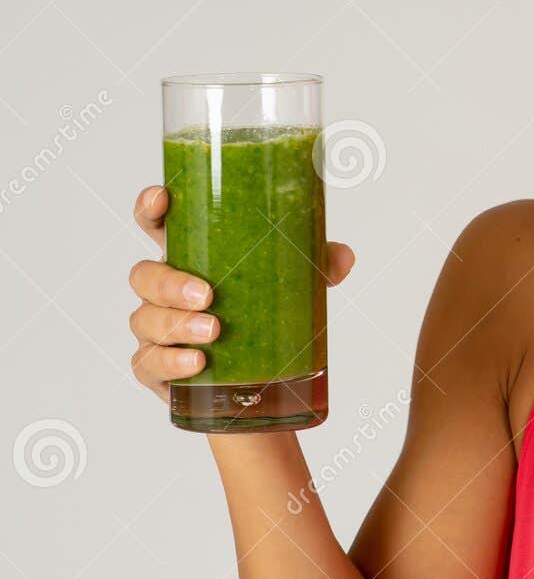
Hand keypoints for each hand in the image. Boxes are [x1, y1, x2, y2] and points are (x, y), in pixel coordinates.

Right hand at [126, 185, 355, 401]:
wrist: (260, 380)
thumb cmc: (264, 315)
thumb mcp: (294, 284)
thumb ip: (318, 265)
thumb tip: (344, 258)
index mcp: (191, 259)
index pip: (156, 225)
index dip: (150, 208)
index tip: (162, 198)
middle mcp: (164, 292)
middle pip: (143, 276)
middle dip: (169, 283)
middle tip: (207, 295)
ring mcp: (156, 330)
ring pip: (145, 320)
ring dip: (175, 325)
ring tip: (214, 332)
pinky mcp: (157, 368)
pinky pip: (148, 364)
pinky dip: (170, 363)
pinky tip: (197, 363)